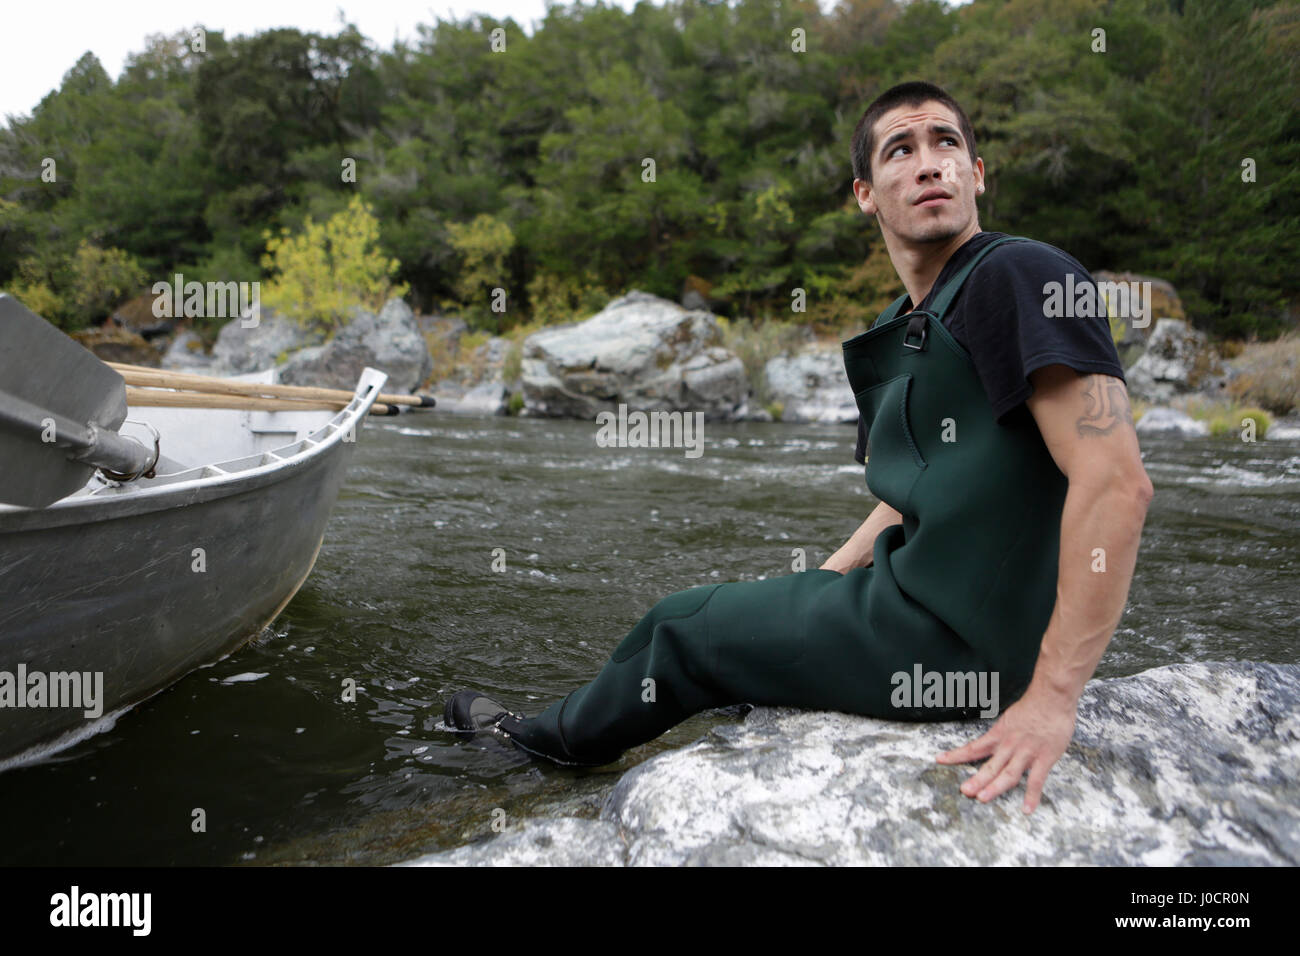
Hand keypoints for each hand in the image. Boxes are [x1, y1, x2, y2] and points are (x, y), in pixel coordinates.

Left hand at [935, 683, 1077, 813]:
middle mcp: (1009, 745)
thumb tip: (998, 740)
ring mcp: (1026, 753)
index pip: (973, 747)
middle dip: (976, 779)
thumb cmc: (1034, 705)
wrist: (1052, 697)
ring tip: (982, 799)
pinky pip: (1036, 780)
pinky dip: (1031, 796)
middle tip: (964, 791)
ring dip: (994, 787)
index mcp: (999, 734)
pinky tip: (1026, 809)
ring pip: (1008, 774)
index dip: (956, 755)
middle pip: (990, 766)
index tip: (940, 760)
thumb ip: (1005, 732)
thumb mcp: (1010, 717)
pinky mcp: (1045, 758)